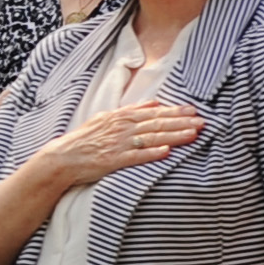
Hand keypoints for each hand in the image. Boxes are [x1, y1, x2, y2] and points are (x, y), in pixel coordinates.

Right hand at [25, 98, 202, 196]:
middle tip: (202, 121)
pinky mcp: (112, 161)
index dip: (174, 112)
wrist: (61, 158)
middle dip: (181, 122)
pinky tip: (167, 153)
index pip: (152, 113)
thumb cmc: (83, 140)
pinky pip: (135, 157)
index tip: (193, 110)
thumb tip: (154, 103)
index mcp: (119, 117)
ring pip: (151, 138)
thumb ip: (130, 111)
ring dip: (173, 136)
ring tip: (193, 134)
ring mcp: (117, 145)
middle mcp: (120, 129)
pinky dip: (151, 154)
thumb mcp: (104, 119)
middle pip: (156, 124)